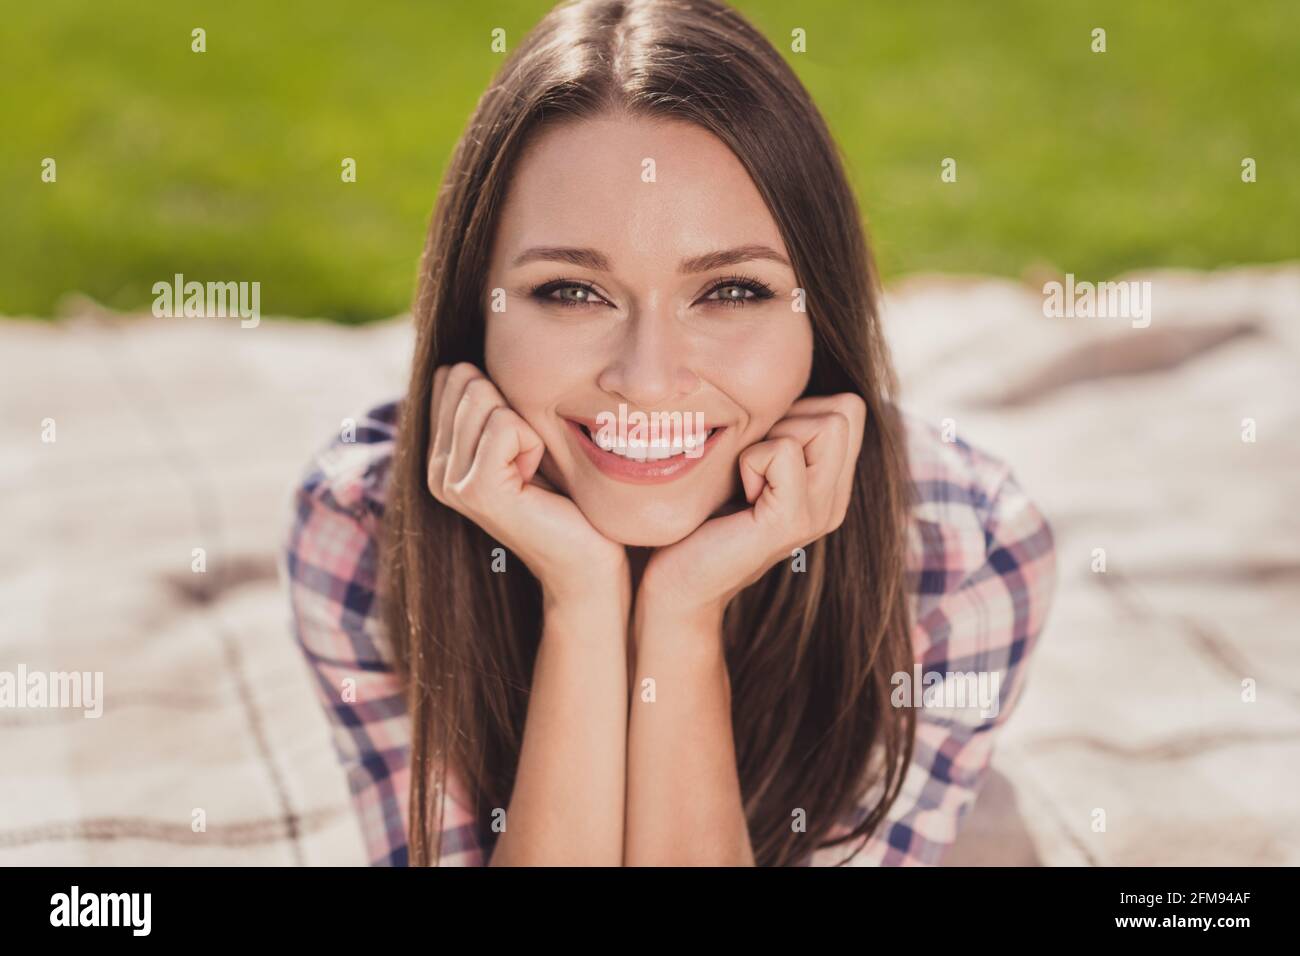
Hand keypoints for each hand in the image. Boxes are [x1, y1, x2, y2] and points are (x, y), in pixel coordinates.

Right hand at [427, 363, 627, 605]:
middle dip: (512, 407)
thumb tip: (471, 356)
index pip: (450, 375)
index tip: (520, 443)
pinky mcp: (475, 490)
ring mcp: (450, 481)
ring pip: (484, 396)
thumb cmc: (566, 496)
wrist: (586, 559)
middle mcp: (435, 467)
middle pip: (465, 379)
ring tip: (532, 470)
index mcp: (439, 452)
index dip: (500, 395)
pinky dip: (531, 444)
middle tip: (528, 457)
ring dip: (525, 426)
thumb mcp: (524, 437)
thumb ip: (493, 400)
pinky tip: (535, 479)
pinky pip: (504, 425)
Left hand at [639, 393, 866, 626]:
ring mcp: (819, 513)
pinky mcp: (791, 522)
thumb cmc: (700, 517)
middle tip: (752, 463)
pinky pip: (784, 452)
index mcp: (829, 484)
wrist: (678, 584)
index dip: (801, 408)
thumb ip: (776, 431)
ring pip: (826, 423)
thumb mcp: (747, 464)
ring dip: (770, 439)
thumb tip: (780, 381)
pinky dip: (751, 461)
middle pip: (846, 409)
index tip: (760, 447)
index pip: (848, 407)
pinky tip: (739, 495)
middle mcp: (834, 499)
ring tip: (746, 481)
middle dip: (790, 418)